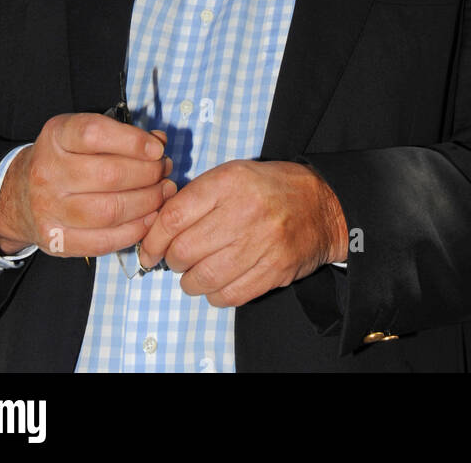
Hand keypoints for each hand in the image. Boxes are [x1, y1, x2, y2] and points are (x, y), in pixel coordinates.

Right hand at [0, 113, 175, 258]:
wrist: (20, 195)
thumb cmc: (65, 158)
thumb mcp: (84, 135)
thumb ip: (121, 135)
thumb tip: (159, 143)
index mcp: (56, 136)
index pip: (95, 134)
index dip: (133, 141)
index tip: (157, 149)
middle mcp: (48, 172)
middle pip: (109, 175)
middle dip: (148, 174)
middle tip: (165, 171)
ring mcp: (49, 209)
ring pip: (109, 211)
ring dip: (147, 203)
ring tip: (162, 193)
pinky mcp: (55, 240)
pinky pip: (102, 241)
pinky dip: (133, 231)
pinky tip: (149, 218)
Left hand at [137, 159, 348, 305]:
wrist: (321, 205)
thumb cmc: (269, 189)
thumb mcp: (232, 174)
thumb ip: (196, 197)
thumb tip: (157, 229)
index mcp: (230, 181)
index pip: (173, 217)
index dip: (153, 239)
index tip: (149, 249)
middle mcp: (245, 211)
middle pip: (184, 251)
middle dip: (172, 261)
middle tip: (176, 259)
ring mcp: (261, 243)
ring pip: (203, 279)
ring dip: (190, 282)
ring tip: (195, 273)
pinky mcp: (274, 271)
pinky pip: (228, 296)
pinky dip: (214, 295)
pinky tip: (218, 282)